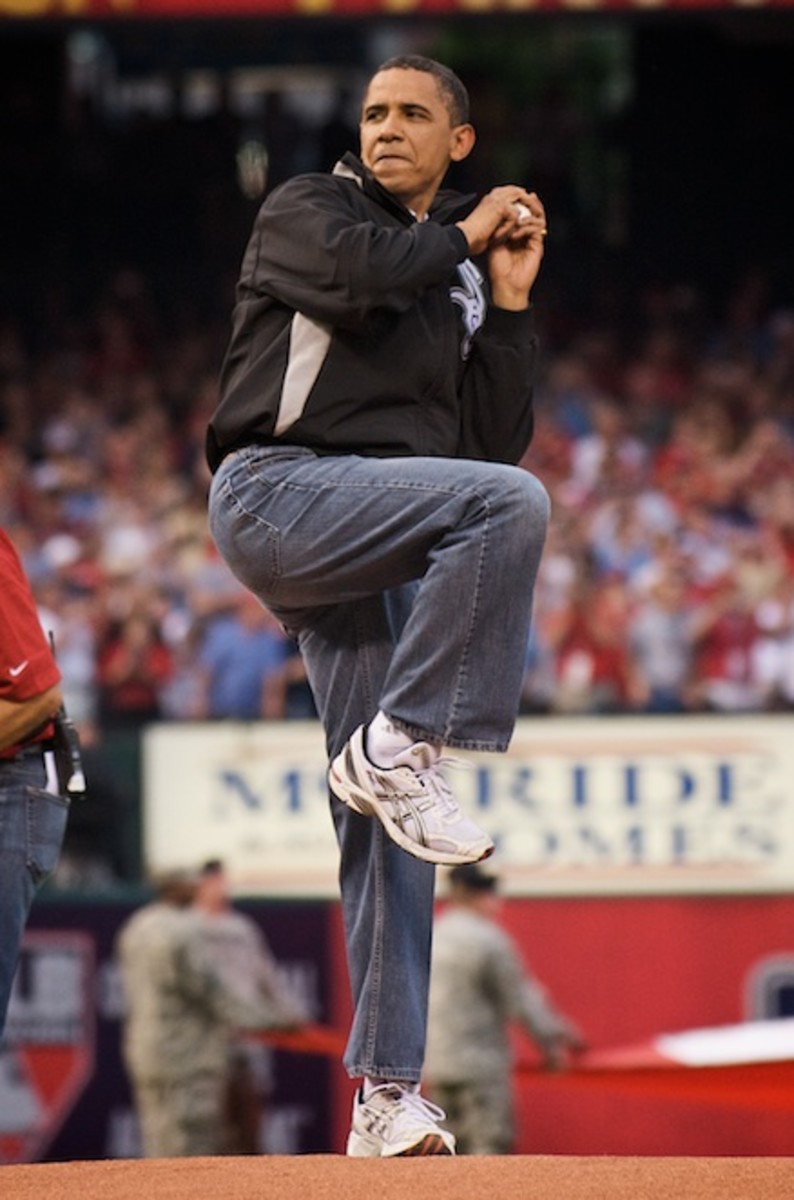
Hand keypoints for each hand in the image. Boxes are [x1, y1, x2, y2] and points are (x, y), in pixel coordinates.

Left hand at [455, 186, 546, 311]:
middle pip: (533, 213)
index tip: (512, 196)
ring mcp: (532, 240)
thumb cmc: (498, 269)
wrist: (505, 285)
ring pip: (538, 219)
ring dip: (528, 214)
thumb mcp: (495, 243)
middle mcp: (525, 235)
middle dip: (529, 203)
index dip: (519, 204)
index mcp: (516, 233)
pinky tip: (518, 230)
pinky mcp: (537, 247)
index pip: (520, 213)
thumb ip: (498, 228)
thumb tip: (498, 212)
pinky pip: (537, 230)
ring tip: (519, 215)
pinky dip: (528, 227)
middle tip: (525, 196)